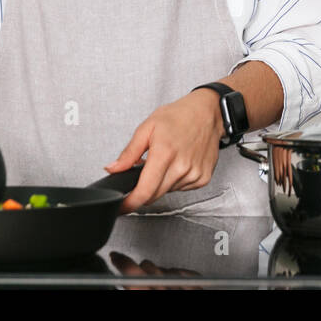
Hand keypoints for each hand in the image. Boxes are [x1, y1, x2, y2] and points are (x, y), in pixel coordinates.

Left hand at [105, 89, 224, 212]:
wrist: (207, 113)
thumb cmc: (179, 116)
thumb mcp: (147, 127)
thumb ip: (129, 152)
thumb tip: (113, 169)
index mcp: (165, 153)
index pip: (145, 191)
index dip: (130, 203)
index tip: (123, 207)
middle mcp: (182, 167)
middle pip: (154, 195)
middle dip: (144, 189)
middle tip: (146, 170)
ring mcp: (194, 174)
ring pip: (168, 192)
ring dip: (161, 182)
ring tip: (167, 160)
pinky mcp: (203, 178)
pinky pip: (182, 188)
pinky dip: (175, 180)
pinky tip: (180, 163)